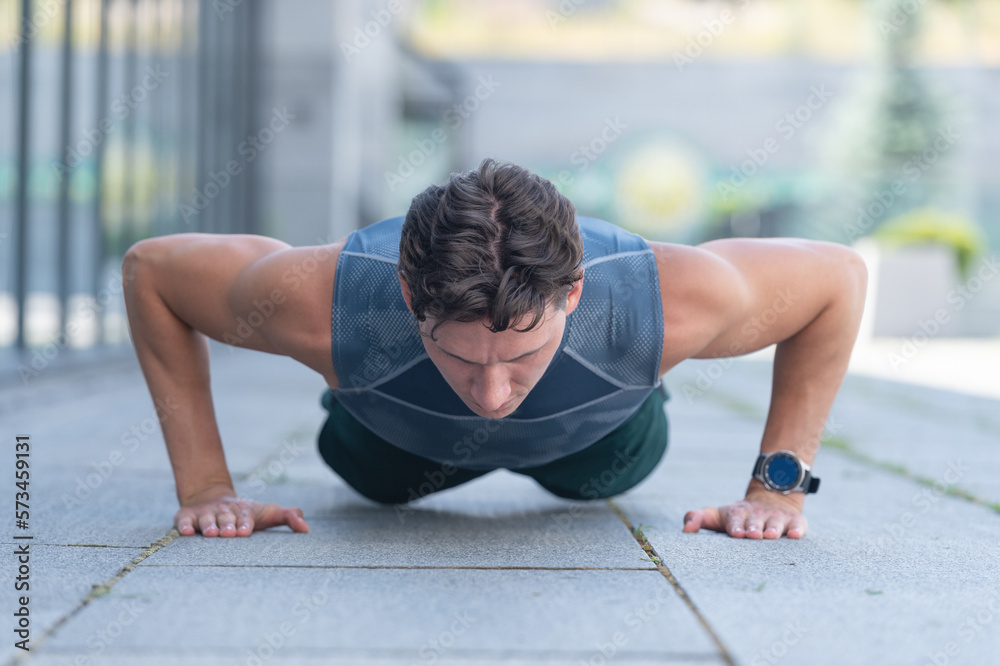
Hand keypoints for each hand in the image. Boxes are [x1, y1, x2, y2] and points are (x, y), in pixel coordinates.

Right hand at [175, 486, 309, 536]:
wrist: (211, 497)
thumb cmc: (246, 513)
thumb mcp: (268, 513)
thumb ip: (288, 517)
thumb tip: (306, 528)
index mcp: (243, 511)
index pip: (245, 516)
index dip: (245, 522)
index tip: (246, 531)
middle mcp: (224, 511)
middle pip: (226, 517)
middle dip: (228, 524)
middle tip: (230, 533)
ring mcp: (205, 514)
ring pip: (206, 519)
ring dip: (208, 525)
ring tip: (210, 533)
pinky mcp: (186, 517)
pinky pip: (183, 521)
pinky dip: (184, 526)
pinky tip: (186, 532)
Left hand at [682, 483, 807, 538]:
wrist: (770, 499)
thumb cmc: (738, 516)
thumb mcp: (716, 515)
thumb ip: (698, 519)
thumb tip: (685, 529)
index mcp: (738, 514)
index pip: (735, 519)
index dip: (735, 525)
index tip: (735, 533)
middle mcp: (757, 515)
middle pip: (755, 521)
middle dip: (753, 527)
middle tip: (752, 535)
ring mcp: (776, 517)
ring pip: (775, 522)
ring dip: (773, 528)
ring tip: (771, 535)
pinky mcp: (794, 520)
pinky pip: (798, 524)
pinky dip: (798, 529)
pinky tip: (795, 535)